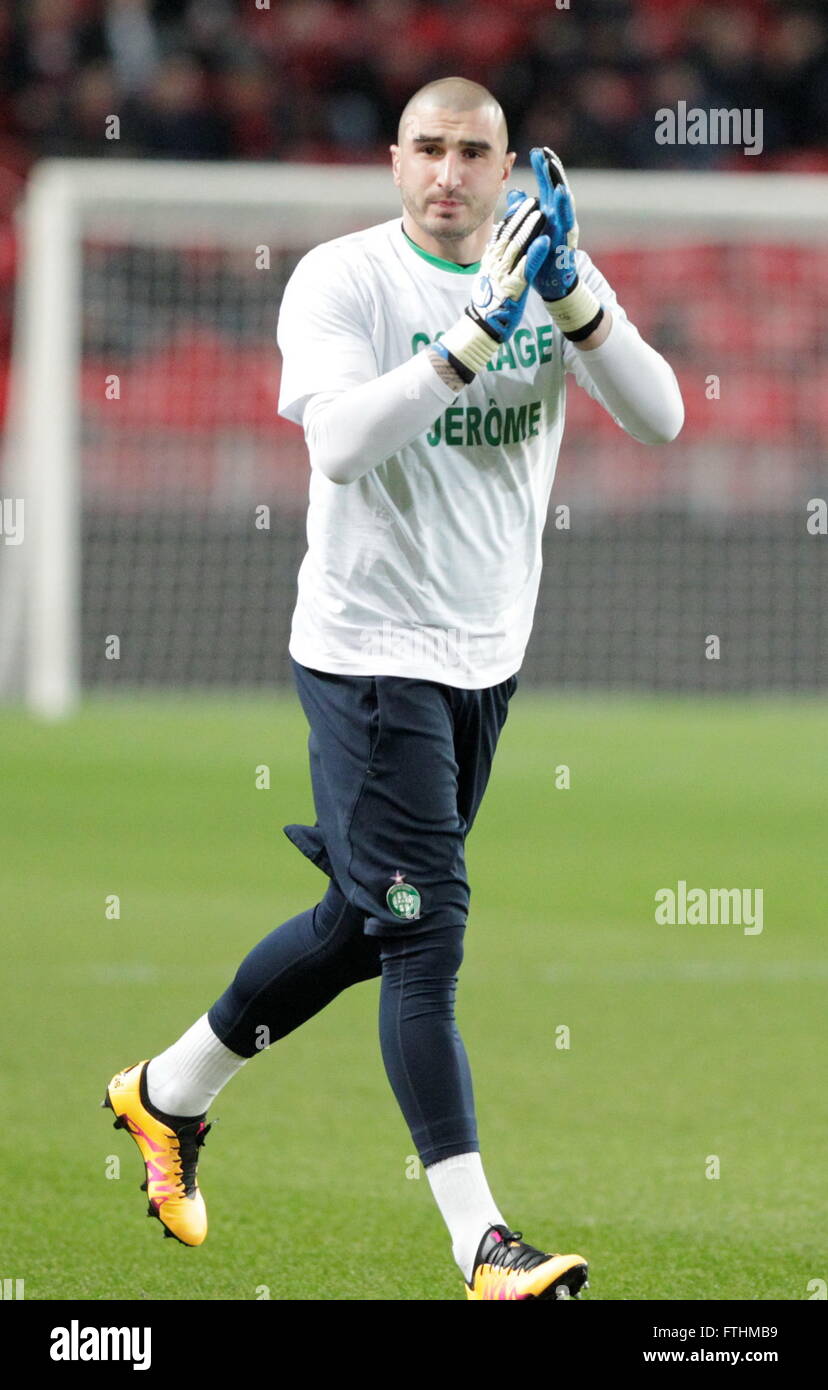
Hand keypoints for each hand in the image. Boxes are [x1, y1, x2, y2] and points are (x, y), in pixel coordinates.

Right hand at [467, 190, 550, 340]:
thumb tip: (497, 242)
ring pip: (517, 247)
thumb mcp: (489, 275)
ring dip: (529, 228)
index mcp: (491, 260)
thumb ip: (495, 257)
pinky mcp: (513, 287)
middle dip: (522, 216)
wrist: (481, 326)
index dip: (513, 217)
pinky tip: (545, 241)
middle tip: (534, 200)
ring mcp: (503, 275)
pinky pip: (526, 268)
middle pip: (509, 234)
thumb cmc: (489, 302)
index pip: (502, 233)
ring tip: (541, 212)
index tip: (523, 202)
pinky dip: (535, 253)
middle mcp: (496, 264)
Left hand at [528, 146, 603, 340]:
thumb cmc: (541, 257)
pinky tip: (561, 194)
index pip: (546, 186)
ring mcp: (565, 229)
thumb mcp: (528, 231)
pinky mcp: (567, 242)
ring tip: (554, 169)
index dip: (542, 168)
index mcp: (549, 213)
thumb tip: (517, 192)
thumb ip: (523, 211)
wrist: (551, 285)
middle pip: (556, 188)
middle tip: (545, 152)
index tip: (536, 150)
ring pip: (564, 203)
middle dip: (552, 170)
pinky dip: (564, 208)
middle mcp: (559, 218)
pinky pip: (566, 222)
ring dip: (560, 185)